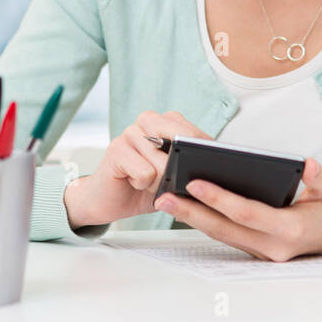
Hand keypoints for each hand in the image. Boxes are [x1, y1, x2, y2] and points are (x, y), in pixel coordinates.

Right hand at [64, 111, 212, 230]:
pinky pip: (145, 173)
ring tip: (147, 183)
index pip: (194, 133)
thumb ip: (190, 166)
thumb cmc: (144, 186)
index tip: (204, 169)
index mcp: (165, 121)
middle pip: (181, 142)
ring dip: (159, 182)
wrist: (108, 201)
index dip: (202, 155)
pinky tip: (133, 182)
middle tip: (168, 181)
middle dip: (180, 168)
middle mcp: (148, 121)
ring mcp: (130, 133)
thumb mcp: (174, 175)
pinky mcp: (116, 149)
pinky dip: (143, 185)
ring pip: (163, 162)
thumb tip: (213, 170)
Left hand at [154, 157, 321, 260]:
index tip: (194, 183)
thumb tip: (308, 165)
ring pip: (222, 235)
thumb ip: (320, 177)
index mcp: (290, 230)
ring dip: (194, 220)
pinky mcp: (259, 251)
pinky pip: (228, 236)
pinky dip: (208, 222)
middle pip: (224, 229)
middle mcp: (273, 247)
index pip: (246, 213)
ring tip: (167, 201)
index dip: (219, 199)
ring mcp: (264, 253)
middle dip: (191, 214)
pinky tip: (189, 208)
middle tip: (163, 198)